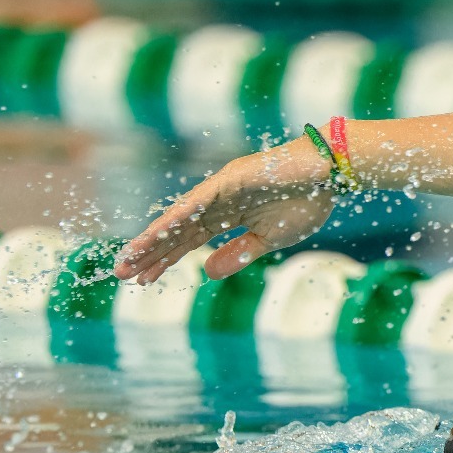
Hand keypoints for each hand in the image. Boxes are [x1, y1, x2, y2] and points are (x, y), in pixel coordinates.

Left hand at [114, 143, 335, 285]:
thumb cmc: (306, 200)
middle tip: (121, 273)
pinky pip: (201, 200)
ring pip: (181, 217)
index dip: (165, 260)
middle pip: (176, 231)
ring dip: (154, 237)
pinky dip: (179, 217)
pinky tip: (159, 232)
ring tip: (130, 257)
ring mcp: (222, 188)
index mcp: (228, 216)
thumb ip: (239, 254)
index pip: (188, 242)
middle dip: (150, 252)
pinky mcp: (231, 178)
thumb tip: (207, 274)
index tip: (142, 280)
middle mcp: (218, 201)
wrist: (331, 172)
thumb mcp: (270, 240)